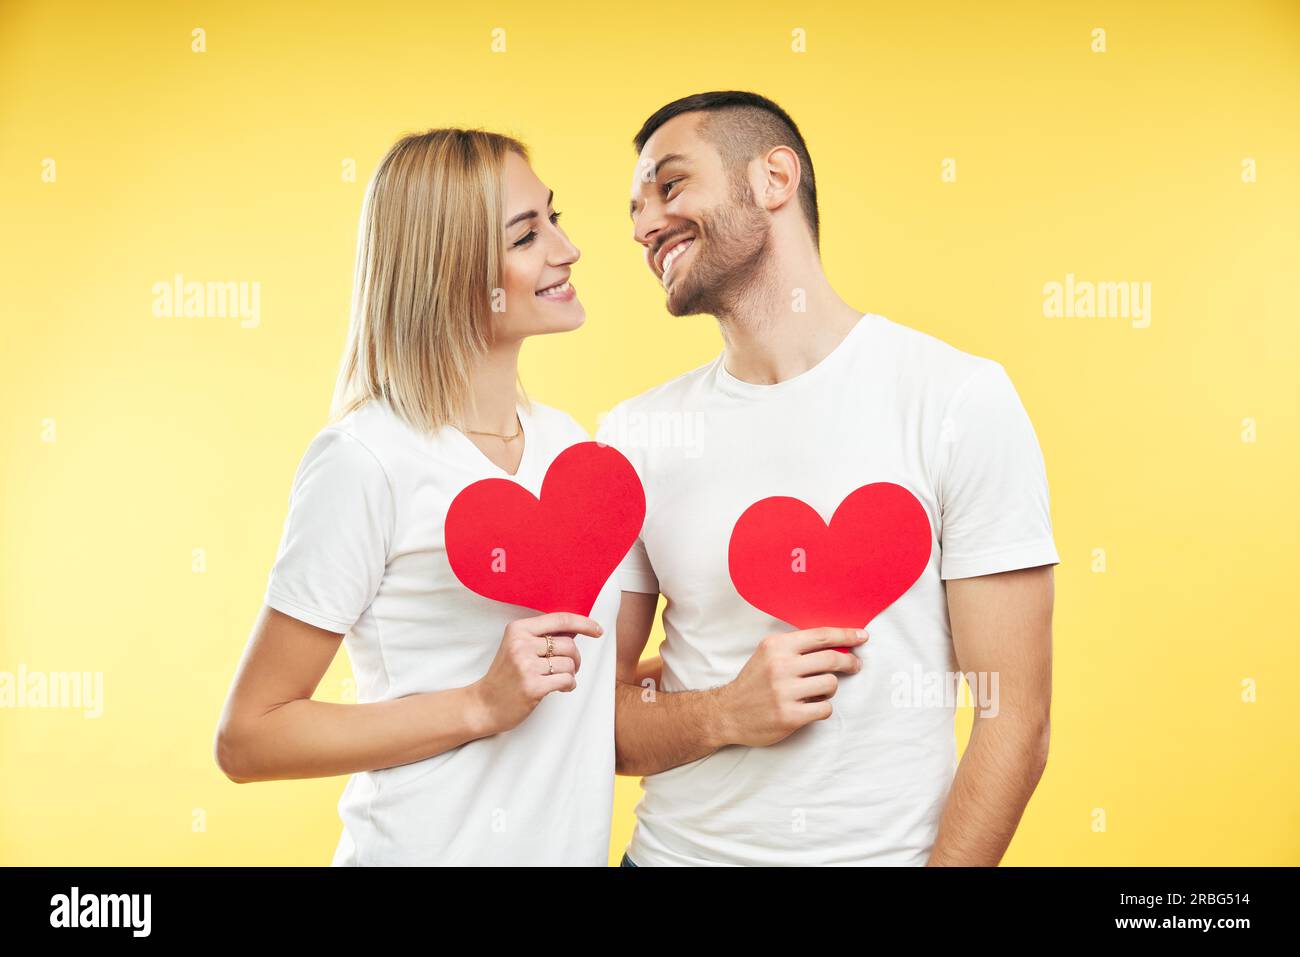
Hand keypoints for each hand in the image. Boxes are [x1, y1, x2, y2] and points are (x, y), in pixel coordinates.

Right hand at [470, 612, 603, 734]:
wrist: (484, 704)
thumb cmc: (505, 675)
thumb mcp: (518, 647)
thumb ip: (545, 636)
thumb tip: (578, 626)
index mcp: (518, 629)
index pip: (560, 620)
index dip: (584, 623)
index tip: (597, 630)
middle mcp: (521, 644)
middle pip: (569, 644)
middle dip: (576, 658)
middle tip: (570, 667)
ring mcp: (526, 666)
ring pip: (569, 664)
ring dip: (571, 673)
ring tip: (560, 679)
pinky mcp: (532, 686)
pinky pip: (566, 680)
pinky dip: (569, 685)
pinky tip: (560, 688)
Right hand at [717, 627, 867, 747]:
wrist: (727, 713)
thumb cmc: (753, 683)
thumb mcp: (767, 655)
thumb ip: (796, 648)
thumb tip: (836, 643)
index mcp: (776, 646)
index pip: (820, 636)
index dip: (846, 635)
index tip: (862, 636)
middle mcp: (780, 666)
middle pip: (831, 659)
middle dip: (849, 662)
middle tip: (854, 665)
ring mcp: (784, 692)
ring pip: (831, 684)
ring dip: (830, 688)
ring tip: (817, 691)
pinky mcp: (789, 715)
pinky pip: (825, 708)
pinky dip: (822, 707)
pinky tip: (810, 707)